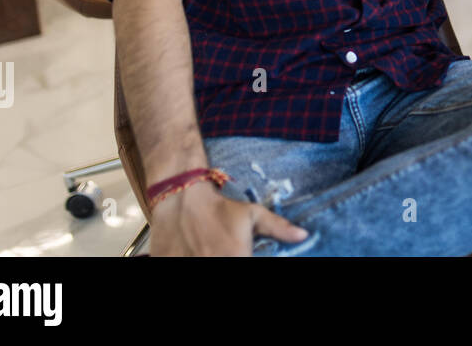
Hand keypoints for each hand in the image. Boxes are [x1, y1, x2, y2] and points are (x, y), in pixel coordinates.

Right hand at [148, 181, 308, 255]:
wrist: (180, 200)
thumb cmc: (220, 208)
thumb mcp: (251, 215)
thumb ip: (278, 228)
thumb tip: (303, 235)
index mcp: (236, 258)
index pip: (249, 265)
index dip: (247, 260)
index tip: (244, 255)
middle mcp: (213, 263)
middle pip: (229, 267)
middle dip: (230, 261)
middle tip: (226, 252)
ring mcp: (188, 265)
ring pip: (203, 271)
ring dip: (213, 260)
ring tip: (212, 251)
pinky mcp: (168, 264)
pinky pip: (179, 268)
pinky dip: (191, 261)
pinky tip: (196, 253)